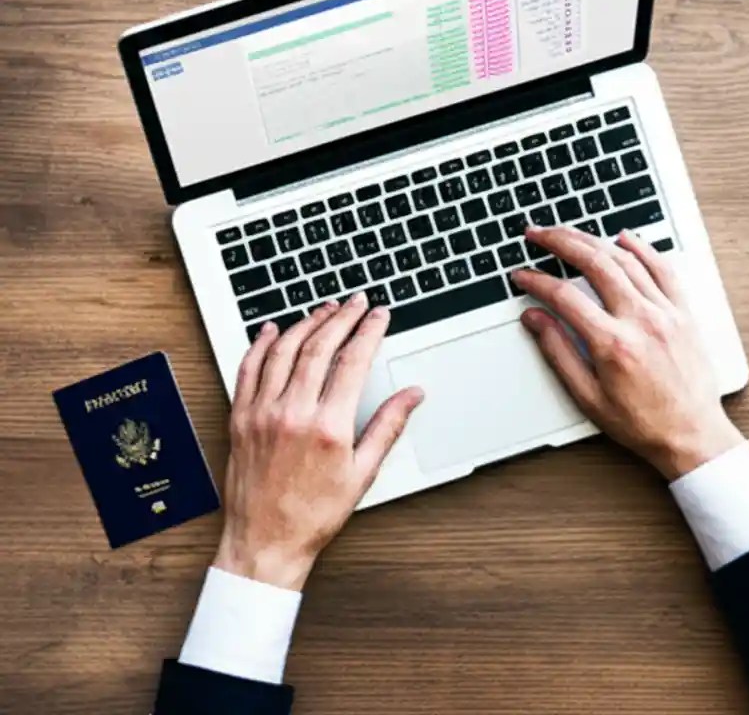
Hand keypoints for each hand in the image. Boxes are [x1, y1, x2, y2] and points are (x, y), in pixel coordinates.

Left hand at [214, 294, 423, 590]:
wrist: (265, 541)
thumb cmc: (313, 514)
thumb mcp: (363, 473)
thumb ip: (388, 426)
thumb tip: (412, 395)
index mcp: (328, 427)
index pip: (353, 362)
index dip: (369, 331)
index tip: (379, 315)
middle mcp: (292, 413)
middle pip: (319, 347)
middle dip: (341, 317)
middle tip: (355, 302)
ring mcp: (262, 413)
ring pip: (283, 350)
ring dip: (305, 323)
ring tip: (323, 309)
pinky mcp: (240, 418)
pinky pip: (248, 369)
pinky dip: (261, 344)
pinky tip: (272, 330)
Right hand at [512, 226, 743, 481]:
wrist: (691, 435)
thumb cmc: (642, 423)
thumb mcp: (588, 397)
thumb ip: (558, 352)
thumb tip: (534, 320)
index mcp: (613, 344)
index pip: (564, 296)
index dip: (537, 281)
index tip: (522, 275)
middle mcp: (641, 320)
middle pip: (595, 263)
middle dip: (561, 242)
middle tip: (539, 234)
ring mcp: (666, 313)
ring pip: (627, 260)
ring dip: (594, 239)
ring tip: (570, 232)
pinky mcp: (684, 313)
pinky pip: (663, 269)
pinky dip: (642, 249)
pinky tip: (624, 238)